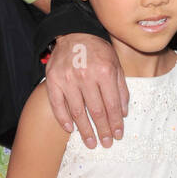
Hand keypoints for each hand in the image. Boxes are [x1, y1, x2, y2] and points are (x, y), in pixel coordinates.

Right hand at [44, 34, 129, 148]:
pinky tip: (70, 130)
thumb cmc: (98, 51)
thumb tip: (123, 113)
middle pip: (96, 111)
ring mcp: (67, 78)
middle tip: (106, 144)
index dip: (115, 123)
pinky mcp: (53, 80)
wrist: (74, 33)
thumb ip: (120, 89)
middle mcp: (86, 75)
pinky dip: (63, 119)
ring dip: (85, 130)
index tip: (117, 136)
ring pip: (77, 112)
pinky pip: (57, 104)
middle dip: (102, 130)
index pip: (112, 105)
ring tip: (91, 143)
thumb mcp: (116, 65)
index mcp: (104, 72)